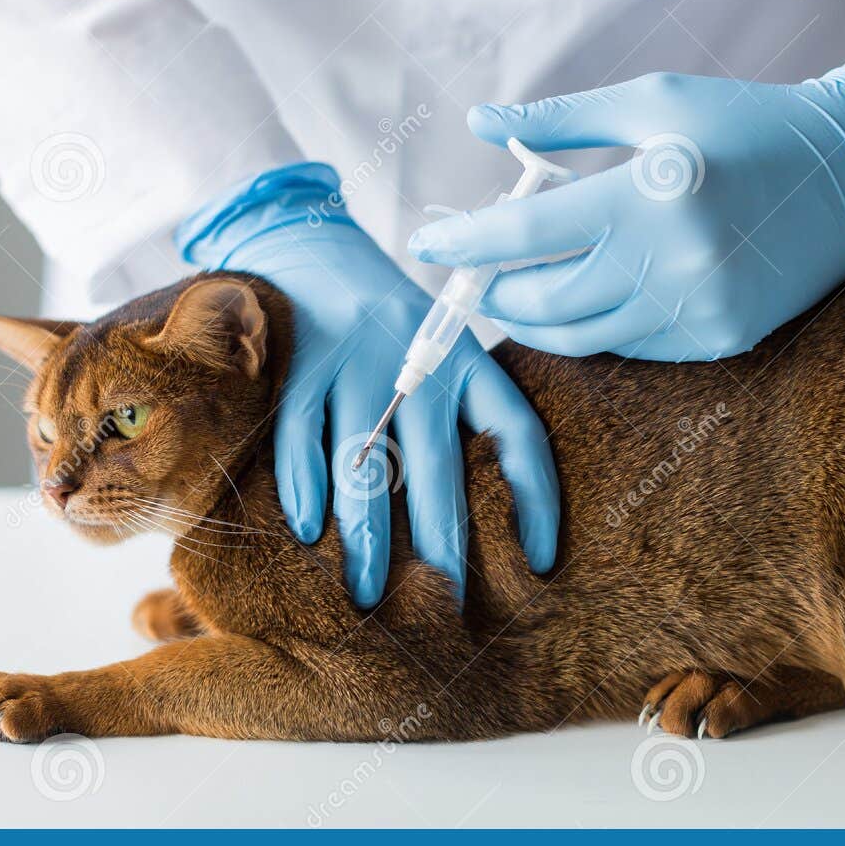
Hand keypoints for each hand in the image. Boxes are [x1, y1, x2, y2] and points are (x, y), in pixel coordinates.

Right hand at [178, 166, 558, 606]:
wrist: (306, 240)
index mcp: (467, 358)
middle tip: (447, 605)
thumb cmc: (385, 318)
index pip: (518, 430)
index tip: (543, 563)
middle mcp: (418, 359)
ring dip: (366, 534)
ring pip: (365, 460)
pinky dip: (302, 485)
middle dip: (444, 542)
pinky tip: (308, 531)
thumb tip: (484, 514)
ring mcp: (358, 358)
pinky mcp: (301, 359)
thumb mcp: (438, 347)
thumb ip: (460, 413)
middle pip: (439, 464)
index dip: (537, 497)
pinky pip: (302, 433)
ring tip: (366, 595)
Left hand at [408, 70, 844, 360]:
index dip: (466, 243)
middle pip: (545, 300)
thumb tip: (481, 122)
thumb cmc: (745, 122)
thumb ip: (562, 119)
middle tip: (469, 276)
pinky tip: (584, 299)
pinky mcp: (721, 338)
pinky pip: (632, 345)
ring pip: (583, 337)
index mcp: (651, 191)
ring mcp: (700, 308)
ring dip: (535, 320)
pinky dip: (596, 326)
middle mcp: (674, 260)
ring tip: (511, 293)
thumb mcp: (653, 100)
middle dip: (493, 293)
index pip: (527, 232)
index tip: (426, 244)